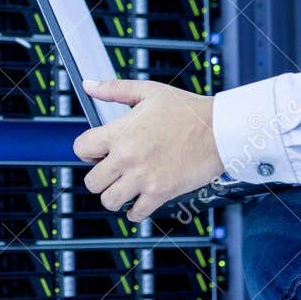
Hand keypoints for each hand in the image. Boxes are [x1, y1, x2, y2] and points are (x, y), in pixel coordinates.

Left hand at [71, 79, 224, 221]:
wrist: (219, 129)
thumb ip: (115, 89)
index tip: (97, 152)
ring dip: (114, 196)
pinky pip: (136, 214)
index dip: (86, 150)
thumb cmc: (188, 110)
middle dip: (99, 177)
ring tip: (124, 187)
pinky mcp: (160, 192)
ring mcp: (143, 177)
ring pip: (109, 201)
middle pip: (91, 182)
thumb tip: (89, 85)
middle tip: (111, 172)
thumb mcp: (149, 91)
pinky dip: (134, 211)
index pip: (81, 148)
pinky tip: (140, 200)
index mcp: (120, 132)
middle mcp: (127, 157)